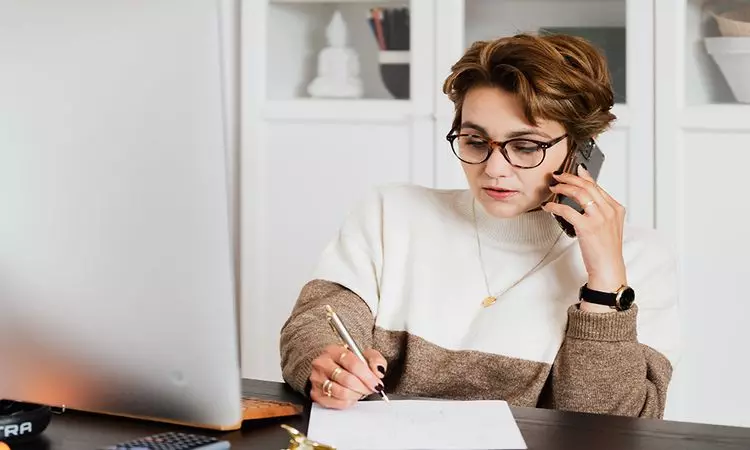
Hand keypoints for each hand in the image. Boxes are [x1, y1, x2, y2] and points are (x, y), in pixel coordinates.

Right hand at [309, 344, 386, 408]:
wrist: (334, 369)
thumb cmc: (349, 363)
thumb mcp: (365, 355)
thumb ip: (375, 360)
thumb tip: (378, 371)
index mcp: (333, 350)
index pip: (352, 363)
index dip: (367, 376)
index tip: (377, 383)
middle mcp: (322, 363)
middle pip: (347, 380)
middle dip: (364, 387)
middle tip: (371, 389)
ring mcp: (317, 379)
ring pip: (342, 393)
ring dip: (356, 395)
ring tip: (360, 391)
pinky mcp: (316, 394)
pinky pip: (337, 403)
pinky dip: (349, 402)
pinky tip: (352, 396)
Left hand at [542, 164, 627, 309]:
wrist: (608, 267)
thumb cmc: (606, 250)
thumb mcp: (609, 226)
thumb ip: (600, 210)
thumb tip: (584, 198)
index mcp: (616, 208)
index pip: (597, 186)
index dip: (583, 176)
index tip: (573, 170)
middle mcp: (609, 210)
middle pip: (587, 185)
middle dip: (570, 178)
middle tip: (557, 176)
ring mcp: (599, 218)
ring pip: (579, 193)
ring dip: (563, 187)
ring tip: (553, 188)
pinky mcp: (587, 227)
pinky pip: (567, 210)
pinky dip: (555, 206)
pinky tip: (549, 206)